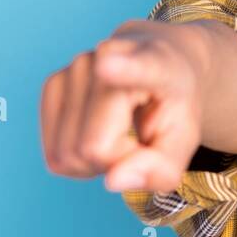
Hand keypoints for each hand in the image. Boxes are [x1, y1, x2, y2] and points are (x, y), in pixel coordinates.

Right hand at [40, 20, 210, 193]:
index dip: (123, 69)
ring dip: (96, 161)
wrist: (158, 63)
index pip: (140, 67)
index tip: (106, 65)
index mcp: (158, 64)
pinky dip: (78, 158)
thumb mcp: (184, 141)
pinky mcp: (52, 84)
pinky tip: (98, 132)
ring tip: (120, 133)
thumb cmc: (172, 106)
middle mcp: (111, 55)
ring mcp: (76, 67)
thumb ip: (162, 168)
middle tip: (139, 142)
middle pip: (93, 147)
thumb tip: (113, 181)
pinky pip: (54, 154)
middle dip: (116, 162)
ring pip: (68, 154)